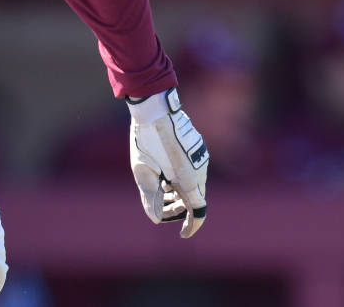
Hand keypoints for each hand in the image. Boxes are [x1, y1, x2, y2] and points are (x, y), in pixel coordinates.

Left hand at [128, 88, 208, 237]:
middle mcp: (200, 170)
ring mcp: (201, 157)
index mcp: (188, 180)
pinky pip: (192, 170)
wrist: (155, 108)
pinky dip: (181, 177)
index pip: (198, 212)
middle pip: (194, 199)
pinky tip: (164, 171)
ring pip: (193, 184)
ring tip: (159, 188)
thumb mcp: (143, 172)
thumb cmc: (146, 140)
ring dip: (178, 192)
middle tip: (159, 206)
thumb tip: (155, 217)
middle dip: (178, 207)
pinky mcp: (197, 148)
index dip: (192, 226)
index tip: (182, 234)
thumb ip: (150, 197)